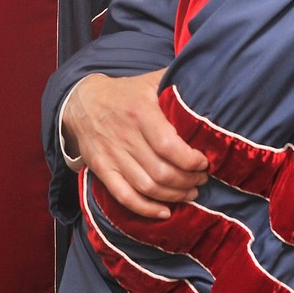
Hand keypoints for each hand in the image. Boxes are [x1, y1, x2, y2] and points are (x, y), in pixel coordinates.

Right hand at [61, 70, 207, 218]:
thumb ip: (177, 83)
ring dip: (174, 196)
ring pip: (147, 187)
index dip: (191, 160)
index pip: (169, 146)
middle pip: (162, 172)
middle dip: (188, 181)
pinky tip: (165, 212)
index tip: (204, 162)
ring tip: (190, 192)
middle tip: (201, 178)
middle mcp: (125, 135)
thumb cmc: (125, 93)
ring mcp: (111, 155)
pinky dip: (146, 209)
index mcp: (140, 112)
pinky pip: (124, 196)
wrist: (83, 101)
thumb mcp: (150, 81)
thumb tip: (210, 84)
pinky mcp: (102, 169)